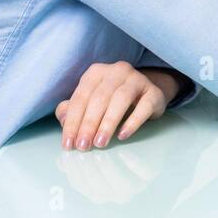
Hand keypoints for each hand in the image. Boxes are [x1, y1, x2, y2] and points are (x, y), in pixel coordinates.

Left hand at [55, 61, 177, 150]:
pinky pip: (144, 106)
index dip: (73, 122)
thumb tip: (63, 119)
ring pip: (120, 99)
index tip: (69, 144)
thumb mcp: (90, 103)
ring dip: (108, 123)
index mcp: (96, 72)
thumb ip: (72, 110)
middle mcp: (116, 71)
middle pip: (99, 98)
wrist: (145, 95)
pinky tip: (122, 135)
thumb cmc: (111, 101)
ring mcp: (137, 79)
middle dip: (88, 124)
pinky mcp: (154, 92)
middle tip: (83, 146)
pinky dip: (132, 121)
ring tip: (100, 143)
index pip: (81, 98)